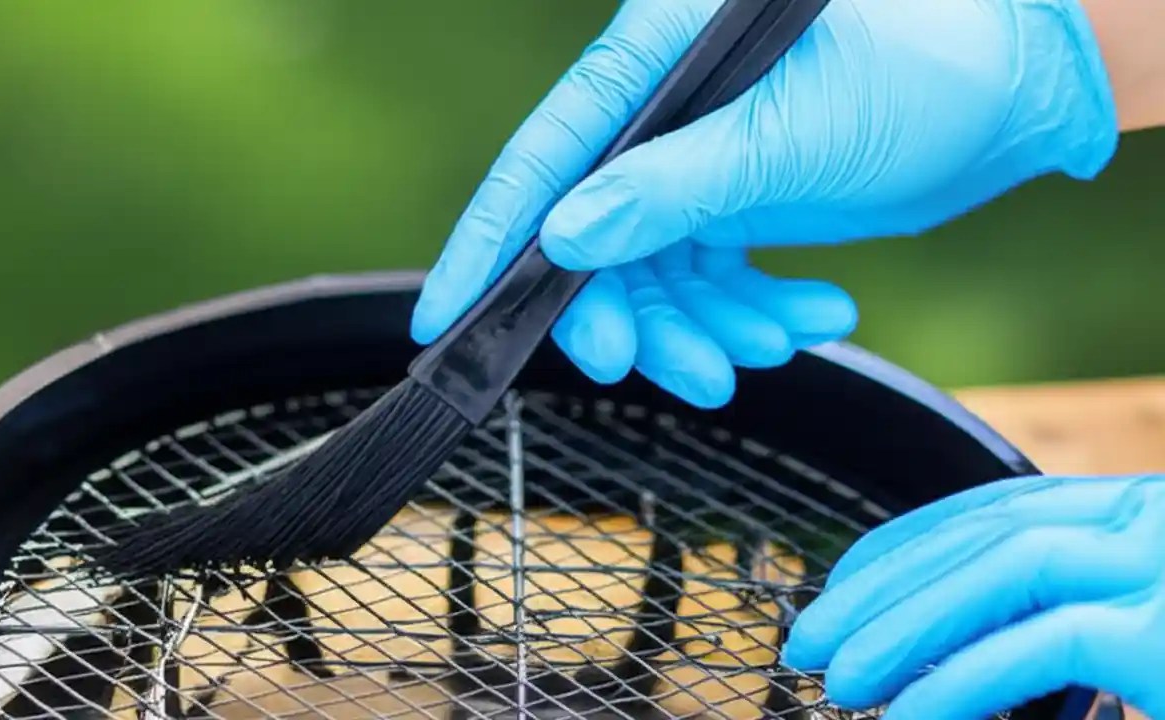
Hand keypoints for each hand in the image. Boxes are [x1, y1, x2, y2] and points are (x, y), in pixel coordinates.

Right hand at [410, 0, 1118, 407]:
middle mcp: (660, 110)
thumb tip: (564, 242)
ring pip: (655, 275)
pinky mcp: (735, 200)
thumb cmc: (915, 78)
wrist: (1014, 92)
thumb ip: (667, 191)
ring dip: (703, 329)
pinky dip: (752, 312)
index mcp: (651, 60)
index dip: (491, 243)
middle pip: (595, 237)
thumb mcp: (785, 140)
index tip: (443, 321)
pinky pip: (712, 279)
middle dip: (635, 318)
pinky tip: (811, 314)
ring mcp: (697, 159)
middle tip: (682, 373)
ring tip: (766, 347)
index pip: (543, 159)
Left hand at [782, 474, 1164, 719]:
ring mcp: (1164, 566)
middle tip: (808, 642)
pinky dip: (957, 682)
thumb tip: (951, 651)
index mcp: (1139, 513)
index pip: (1002, 509)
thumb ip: (1054, 615)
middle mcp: (1152, 517)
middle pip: (988, 533)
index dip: (907, 546)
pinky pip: (1039, 647)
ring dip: (901, 626)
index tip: (839, 588)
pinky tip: (905, 718)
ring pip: (1001, 568)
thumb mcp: (1136, 634)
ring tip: (835, 682)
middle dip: (881, 587)